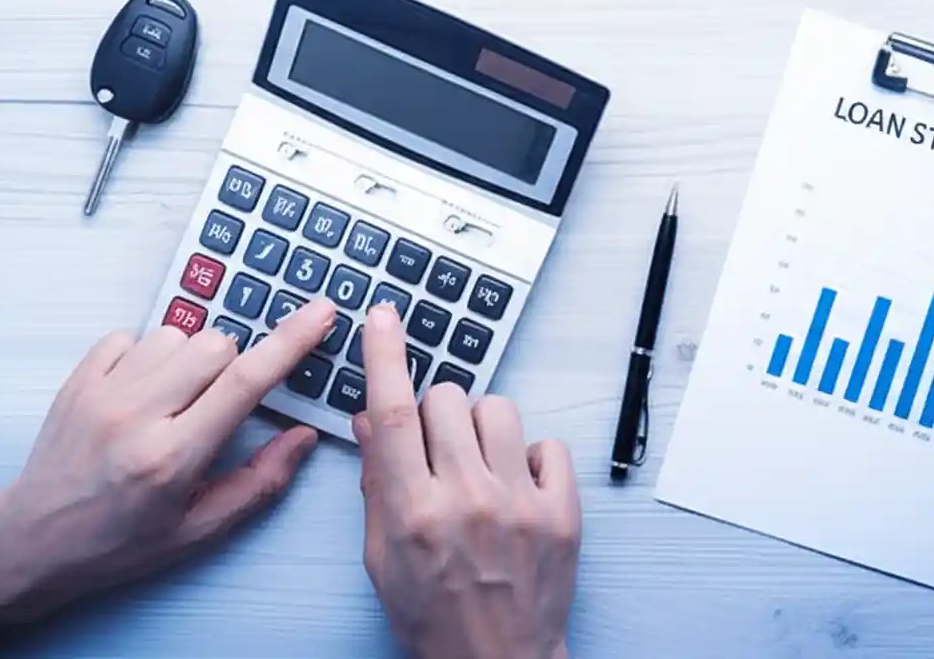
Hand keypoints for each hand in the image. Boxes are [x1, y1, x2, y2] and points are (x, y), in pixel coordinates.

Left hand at [0, 299, 336, 622]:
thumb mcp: (200, 529)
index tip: (320, 314)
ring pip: (177, 334)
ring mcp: (102, 394)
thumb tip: (302, 437)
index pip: (245, 382)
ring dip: (191, 358)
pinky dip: (149, 354)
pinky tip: (144, 391)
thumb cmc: (119, 541)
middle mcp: (136, 417)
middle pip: (215, 346)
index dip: (291, 342)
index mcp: (173, 458)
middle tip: (218, 403)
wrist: (34, 541)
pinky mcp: (78, 380)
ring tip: (176, 400)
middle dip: (234, 364)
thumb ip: (260, 482)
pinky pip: (132, 334)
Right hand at [354, 304, 581, 658]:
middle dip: (437, 412)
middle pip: (448, 399)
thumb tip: (370, 419)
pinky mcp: (563, 511)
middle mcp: (466, 499)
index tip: (383, 317)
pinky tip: (519, 486)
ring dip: (483, 426)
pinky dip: (532, 456)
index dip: (385, 356)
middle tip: (439, 446)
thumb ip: (377, 483)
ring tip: (481, 463)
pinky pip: (549, 443)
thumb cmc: (433, 617)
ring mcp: (520, 503)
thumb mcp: (383, 557)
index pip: (393, 413)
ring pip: (499, 409)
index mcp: (412, 511)